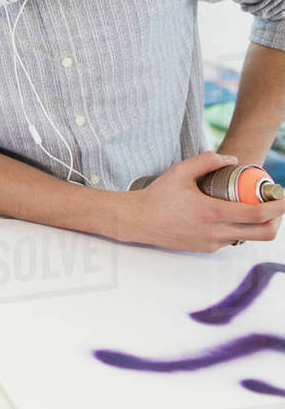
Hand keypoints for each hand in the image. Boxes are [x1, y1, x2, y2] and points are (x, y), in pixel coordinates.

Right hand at [128, 152, 284, 251]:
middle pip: (264, 233)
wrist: (138, 221)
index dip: (278, 206)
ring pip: (248, 237)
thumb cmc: (157, 196)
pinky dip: (238, 228)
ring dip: (258, 224)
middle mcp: (216, 232)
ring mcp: (212, 243)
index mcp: (212, 213)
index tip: (284, 196)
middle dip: (277, 219)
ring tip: (252, 207)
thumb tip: (232, 160)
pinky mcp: (206, 249)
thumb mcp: (179, 170)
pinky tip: (228, 215)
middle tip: (276, 205)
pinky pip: (231, 239)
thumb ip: (207, 161)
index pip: (258, 214)